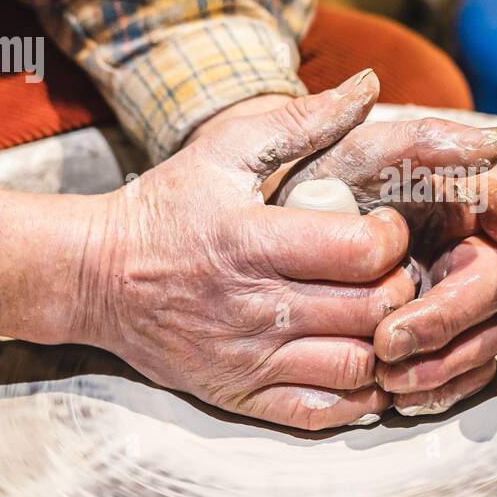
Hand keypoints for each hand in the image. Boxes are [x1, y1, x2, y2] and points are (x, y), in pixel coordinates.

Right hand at [0, 70, 416, 429]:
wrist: (95, 277)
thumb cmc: (168, 205)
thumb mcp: (225, 148)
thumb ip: (302, 119)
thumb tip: (369, 84)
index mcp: (251, 241)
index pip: (359, 251)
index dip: (392, 239)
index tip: (387, 228)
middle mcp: (252, 307)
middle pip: (369, 311)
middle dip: (401, 289)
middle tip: (395, 272)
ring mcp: (246, 359)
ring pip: (356, 366)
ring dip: (388, 343)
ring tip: (385, 316)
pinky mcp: (240, 395)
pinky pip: (322, 412)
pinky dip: (360, 395)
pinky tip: (368, 364)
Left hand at [275, 117, 496, 415]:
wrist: (267, 238)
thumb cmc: (315, 185)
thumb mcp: (358, 152)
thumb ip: (424, 138)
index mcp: (468, 200)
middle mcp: (466, 251)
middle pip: (495, 292)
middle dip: (448, 321)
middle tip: (389, 340)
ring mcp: (449, 300)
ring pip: (482, 342)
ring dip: (441, 364)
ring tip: (385, 373)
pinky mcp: (430, 344)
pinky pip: (457, 376)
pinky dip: (433, 389)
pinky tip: (396, 392)